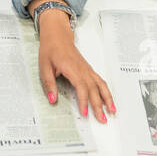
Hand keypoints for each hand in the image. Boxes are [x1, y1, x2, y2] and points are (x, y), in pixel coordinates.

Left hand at [35, 8, 114, 122]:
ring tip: (112, 111)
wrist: (57, 36)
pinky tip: (109, 100)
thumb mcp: (44, 67)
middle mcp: (83, 69)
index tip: (84, 113)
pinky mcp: (88, 70)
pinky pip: (100, 81)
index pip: (81, 87)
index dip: (84, 101)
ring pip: (101, 85)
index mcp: (72, 68)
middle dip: (99, 106)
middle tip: (102, 120)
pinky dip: (106, 91)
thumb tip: (52, 99)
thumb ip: (49, 84)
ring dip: (107, 99)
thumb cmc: (51, 50)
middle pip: (94, 89)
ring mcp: (87, 69)